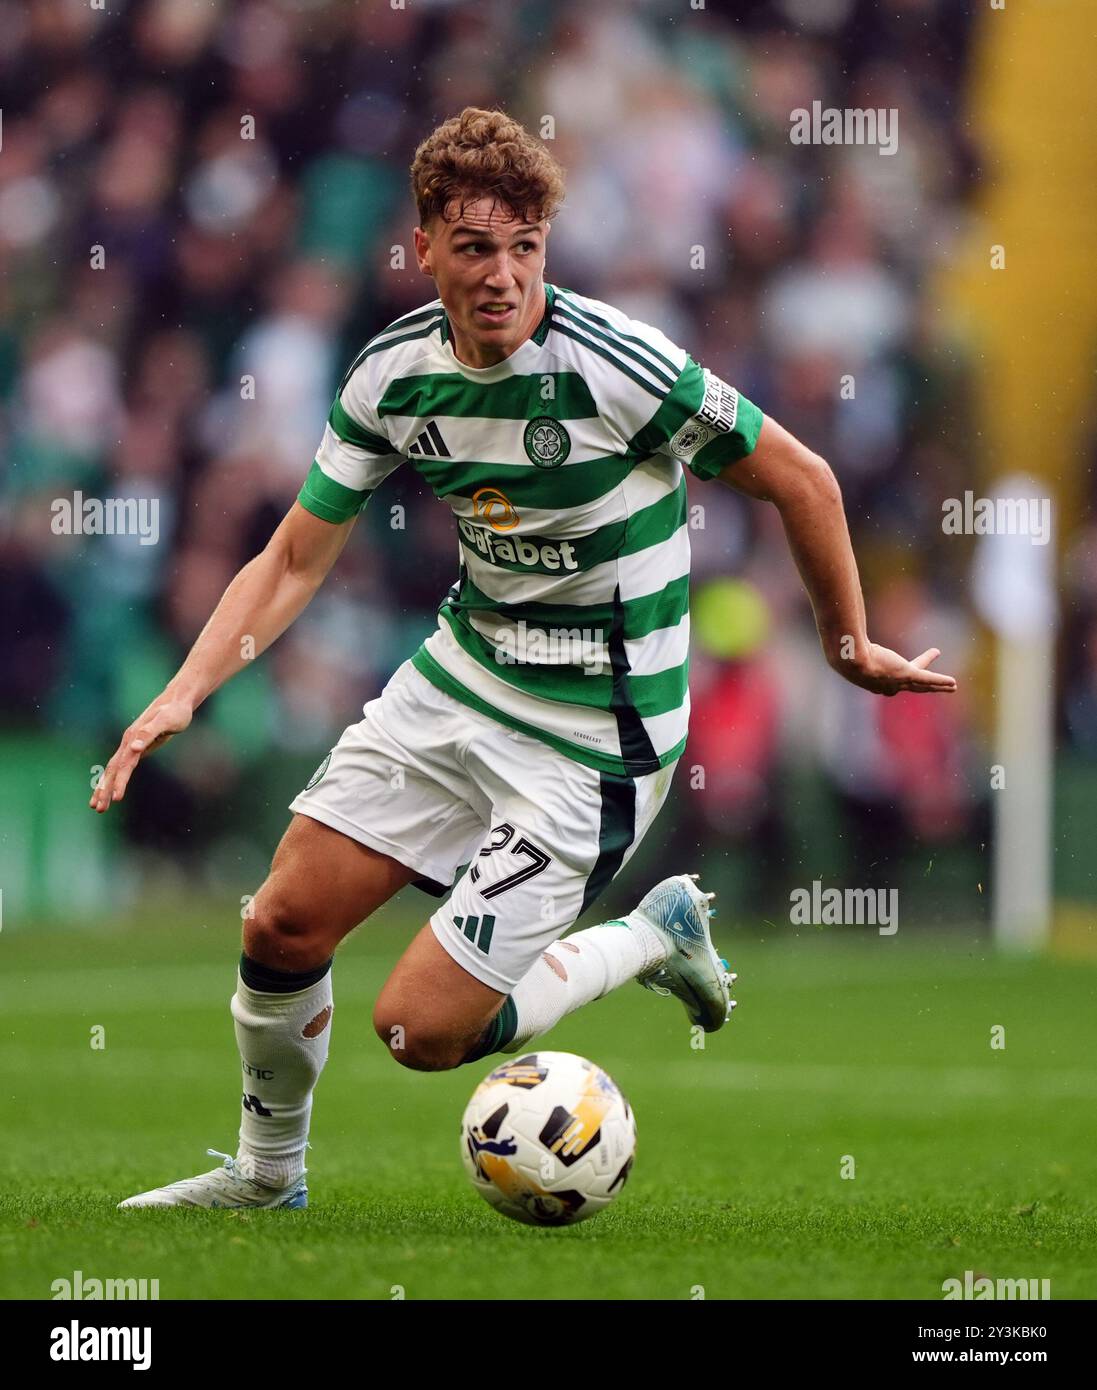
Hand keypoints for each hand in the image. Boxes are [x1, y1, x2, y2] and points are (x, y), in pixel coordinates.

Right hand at [89, 693, 193, 811]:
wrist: (176, 701)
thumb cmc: (174, 712)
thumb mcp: (166, 720)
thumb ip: (149, 733)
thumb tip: (135, 748)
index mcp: (133, 738)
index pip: (124, 766)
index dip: (119, 782)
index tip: (116, 799)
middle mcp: (128, 743)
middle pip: (112, 770)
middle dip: (104, 790)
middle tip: (98, 809)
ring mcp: (130, 745)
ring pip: (113, 770)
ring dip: (104, 787)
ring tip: (97, 807)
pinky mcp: (136, 748)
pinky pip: (121, 767)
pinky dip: (114, 779)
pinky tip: (111, 789)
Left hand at [831, 643, 956, 696]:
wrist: (850, 658)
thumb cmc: (843, 649)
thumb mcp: (846, 643)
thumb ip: (845, 635)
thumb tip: (833, 620)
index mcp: (873, 680)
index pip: (888, 678)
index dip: (894, 674)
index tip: (895, 666)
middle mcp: (886, 686)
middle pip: (909, 685)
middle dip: (922, 683)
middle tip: (930, 679)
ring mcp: (897, 681)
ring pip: (922, 685)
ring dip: (937, 686)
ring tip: (951, 687)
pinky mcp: (906, 674)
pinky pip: (928, 679)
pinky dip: (941, 682)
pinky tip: (953, 684)